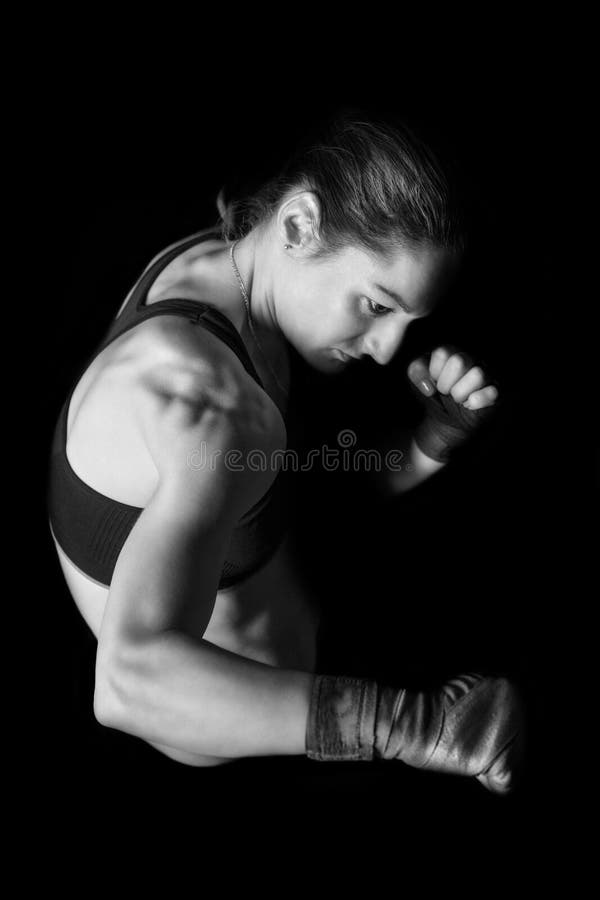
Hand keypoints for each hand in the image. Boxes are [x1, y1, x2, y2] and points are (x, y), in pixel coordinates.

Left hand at [407, 345, 500, 462]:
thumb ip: (416, 372)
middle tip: (445, 392)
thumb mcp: (417, 381)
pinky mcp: (496, 391)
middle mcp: (471, 359)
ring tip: (457, 398)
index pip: (442, 353)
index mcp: (451, 352)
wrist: (445, 418)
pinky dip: (476, 401)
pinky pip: (492, 392)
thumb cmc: (434, 394)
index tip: (434, 381)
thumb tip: (429, 387)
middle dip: (446, 383)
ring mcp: (486, 374)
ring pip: (478, 374)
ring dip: (460, 393)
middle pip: (459, 361)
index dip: (434, 372)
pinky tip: (469, 405)